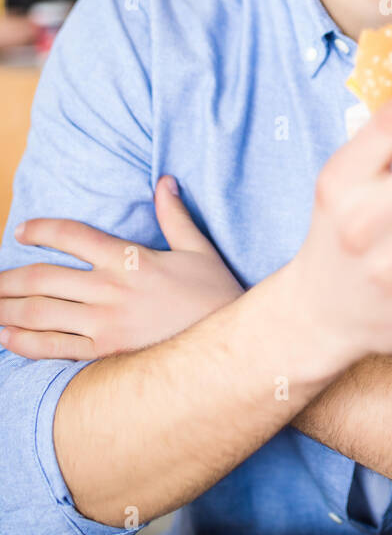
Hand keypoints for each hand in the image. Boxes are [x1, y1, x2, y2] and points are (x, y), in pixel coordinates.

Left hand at [0, 176, 243, 360]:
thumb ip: (175, 216)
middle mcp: (109, 290)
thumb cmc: (215, 295)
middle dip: (6, 278)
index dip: (41, 230)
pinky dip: (24, 341)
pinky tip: (5, 336)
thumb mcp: (198, 250)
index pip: (72, 236)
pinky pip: (54, 348)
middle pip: (42, 277)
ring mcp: (103, 324)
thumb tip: (165, 181)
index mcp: (129, 259)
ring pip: (40, 312)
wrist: (226, 346)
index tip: (21, 231)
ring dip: (6, 308)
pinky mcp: (104, 353)